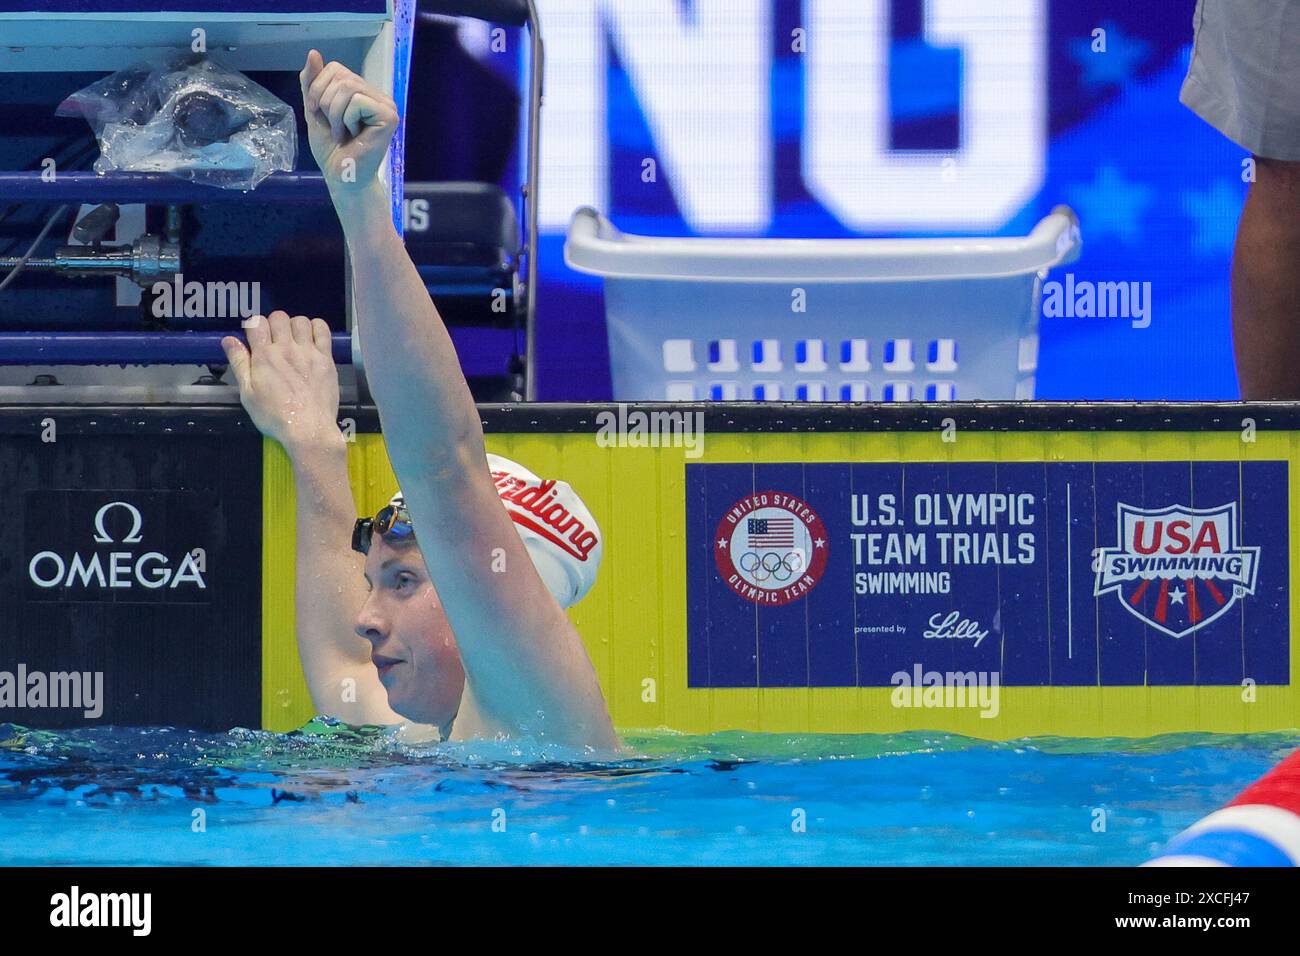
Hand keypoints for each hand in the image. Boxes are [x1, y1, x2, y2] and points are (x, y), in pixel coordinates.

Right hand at [221, 311, 342, 457]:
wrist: (308, 429)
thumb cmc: (274, 416)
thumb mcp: (248, 393)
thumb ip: (239, 363)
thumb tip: (228, 340)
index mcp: (264, 356)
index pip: (257, 323)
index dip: (254, 326)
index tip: (256, 338)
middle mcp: (286, 349)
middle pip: (279, 317)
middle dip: (273, 324)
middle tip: (274, 341)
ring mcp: (308, 352)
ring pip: (300, 320)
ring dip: (294, 326)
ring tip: (293, 341)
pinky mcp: (326, 359)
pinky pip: (323, 330)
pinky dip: (316, 328)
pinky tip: (311, 339)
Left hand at [299, 50, 399, 200]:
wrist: (341, 177)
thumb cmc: (331, 150)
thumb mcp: (316, 111)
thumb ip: (313, 83)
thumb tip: (313, 52)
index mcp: (363, 92)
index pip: (335, 68)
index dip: (319, 88)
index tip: (321, 115)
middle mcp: (378, 96)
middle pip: (341, 75)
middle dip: (325, 102)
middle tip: (334, 128)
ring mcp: (386, 106)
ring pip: (347, 87)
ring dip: (335, 113)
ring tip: (342, 132)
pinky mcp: (389, 117)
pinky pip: (357, 101)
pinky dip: (347, 119)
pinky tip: (354, 135)